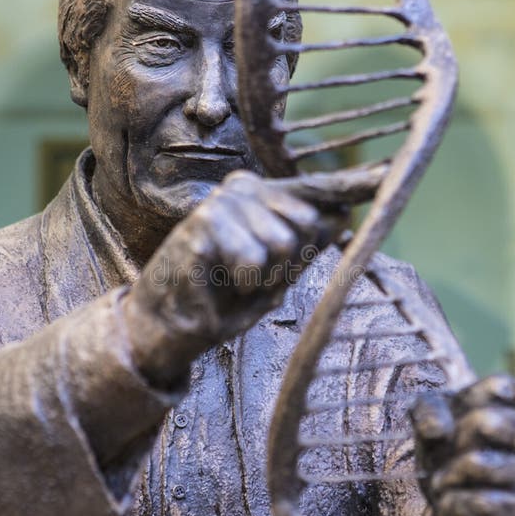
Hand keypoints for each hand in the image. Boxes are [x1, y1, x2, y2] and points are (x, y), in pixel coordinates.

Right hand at [123, 170, 342, 385]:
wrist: (171, 329)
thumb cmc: (223, 300)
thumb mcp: (277, 271)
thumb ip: (306, 244)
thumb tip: (344, 213)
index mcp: (259, 191)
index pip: (315, 204)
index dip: (308, 249)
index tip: (278, 267)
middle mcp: (239, 186)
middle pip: (305, 224)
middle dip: (285, 266)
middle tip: (250, 280)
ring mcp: (218, 203)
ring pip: (282, 243)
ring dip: (263, 279)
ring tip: (233, 284)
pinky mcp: (200, 227)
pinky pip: (253, 261)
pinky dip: (242, 287)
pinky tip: (215, 286)